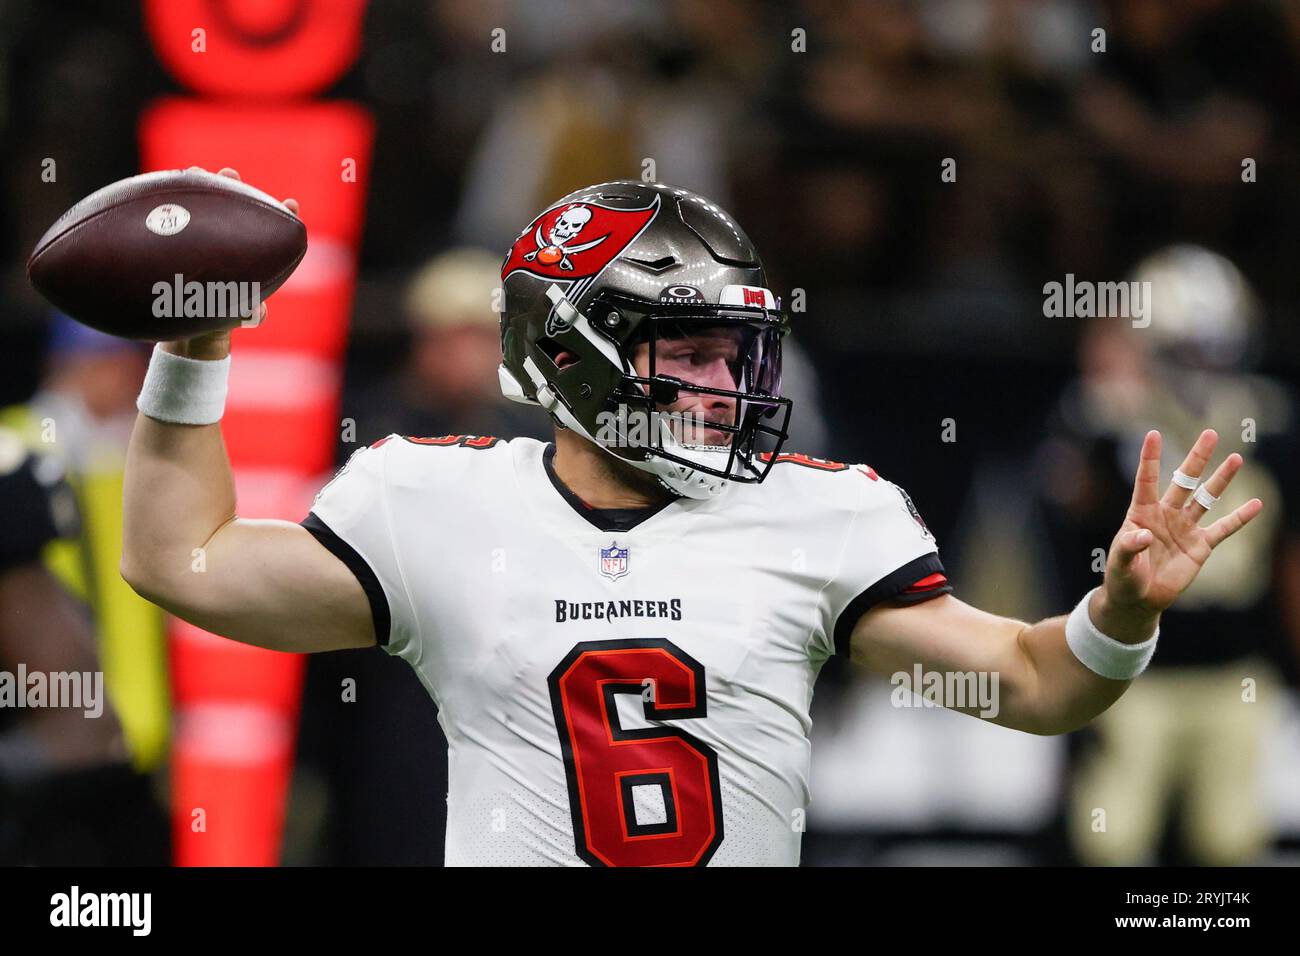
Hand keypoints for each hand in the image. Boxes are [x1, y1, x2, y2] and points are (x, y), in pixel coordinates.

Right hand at [161, 166, 299, 359]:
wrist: (193, 329)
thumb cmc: (223, 318)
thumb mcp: (240, 315)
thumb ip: (251, 312)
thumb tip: (261, 313)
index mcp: (252, 255)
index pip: (270, 229)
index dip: (282, 215)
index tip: (292, 204)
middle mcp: (230, 242)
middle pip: (237, 209)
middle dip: (236, 189)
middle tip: (230, 173)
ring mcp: (206, 239)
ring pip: (207, 208)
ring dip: (203, 186)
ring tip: (196, 172)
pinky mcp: (182, 241)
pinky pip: (179, 218)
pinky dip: (175, 201)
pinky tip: (166, 188)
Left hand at [1096, 429, 1262, 635]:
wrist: (1138, 600)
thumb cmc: (1123, 577)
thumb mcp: (1120, 563)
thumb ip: (1129, 546)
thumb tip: (1145, 535)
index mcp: (1142, 513)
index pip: (1147, 480)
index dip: (1150, 458)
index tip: (1152, 433)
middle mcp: (1165, 515)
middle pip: (1184, 481)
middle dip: (1197, 458)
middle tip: (1210, 434)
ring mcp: (1185, 528)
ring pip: (1206, 499)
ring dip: (1221, 480)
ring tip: (1236, 458)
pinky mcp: (1201, 546)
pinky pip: (1223, 529)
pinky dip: (1240, 518)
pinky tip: (1256, 505)